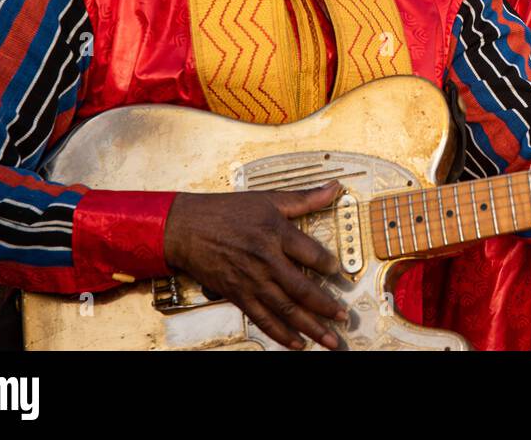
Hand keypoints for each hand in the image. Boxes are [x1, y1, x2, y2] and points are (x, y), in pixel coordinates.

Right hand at [163, 183, 346, 349]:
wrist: (186, 228)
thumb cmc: (225, 212)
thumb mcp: (269, 198)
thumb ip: (305, 198)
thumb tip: (333, 188)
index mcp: (277, 233)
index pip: (312, 254)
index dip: (329, 265)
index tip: (340, 272)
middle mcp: (266, 260)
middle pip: (302, 289)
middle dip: (326, 307)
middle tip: (344, 318)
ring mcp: (251, 281)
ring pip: (286, 309)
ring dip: (310, 327)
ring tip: (329, 339)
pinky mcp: (238, 295)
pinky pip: (263, 318)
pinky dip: (280, 333)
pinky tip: (296, 343)